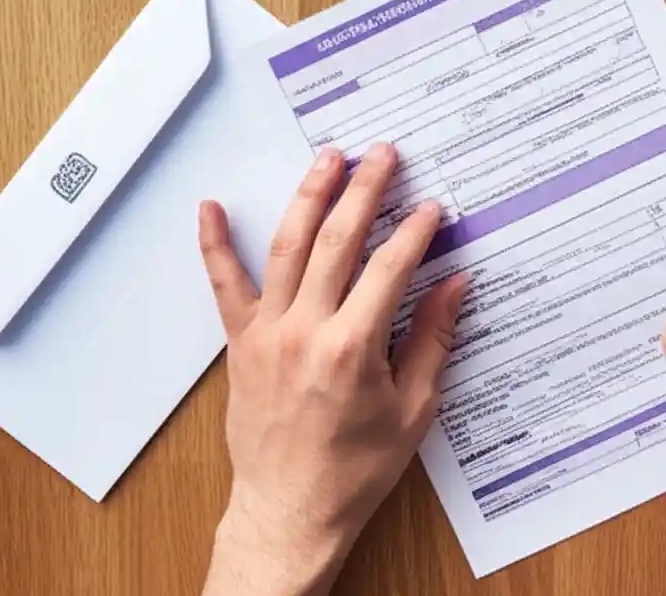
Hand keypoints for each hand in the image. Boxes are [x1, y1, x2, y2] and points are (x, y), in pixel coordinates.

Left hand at [199, 143, 467, 595]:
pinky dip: (214, 244)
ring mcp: (267, 332)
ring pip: (288, 247)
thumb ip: (433, 341)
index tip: (433, 207)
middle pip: (338, 241)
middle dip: (366, 191)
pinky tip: (210, 207)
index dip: (415, 232)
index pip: (390, 268)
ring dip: (310, 197)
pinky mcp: (241, 344)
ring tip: (328, 158)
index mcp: (352, 348)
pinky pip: (224, 285)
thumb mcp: (413, 411)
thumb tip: (455, 286)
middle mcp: (305, 330)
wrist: (290, 510)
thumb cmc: (355, 470)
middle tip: (384, 154)